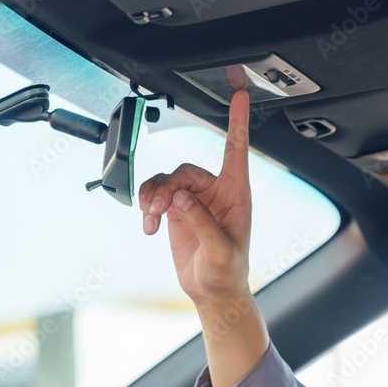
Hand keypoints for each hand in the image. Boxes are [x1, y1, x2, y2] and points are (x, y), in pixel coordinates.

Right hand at [139, 89, 251, 307]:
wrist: (212, 290)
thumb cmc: (228, 272)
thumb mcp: (221, 250)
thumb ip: (202, 222)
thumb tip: (180, 198)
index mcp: (237, 194)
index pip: (237, 150)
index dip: (238, 123)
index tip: (240, 96)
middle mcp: (216, 193)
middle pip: (186, 170)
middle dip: (168, 187)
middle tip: (160, 208)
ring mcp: (195, 201)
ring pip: (167, 181)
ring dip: (154, 196)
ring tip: (150, 217)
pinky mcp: (177, 211)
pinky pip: (156, 195)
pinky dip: (147, 206)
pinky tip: (147, 224)